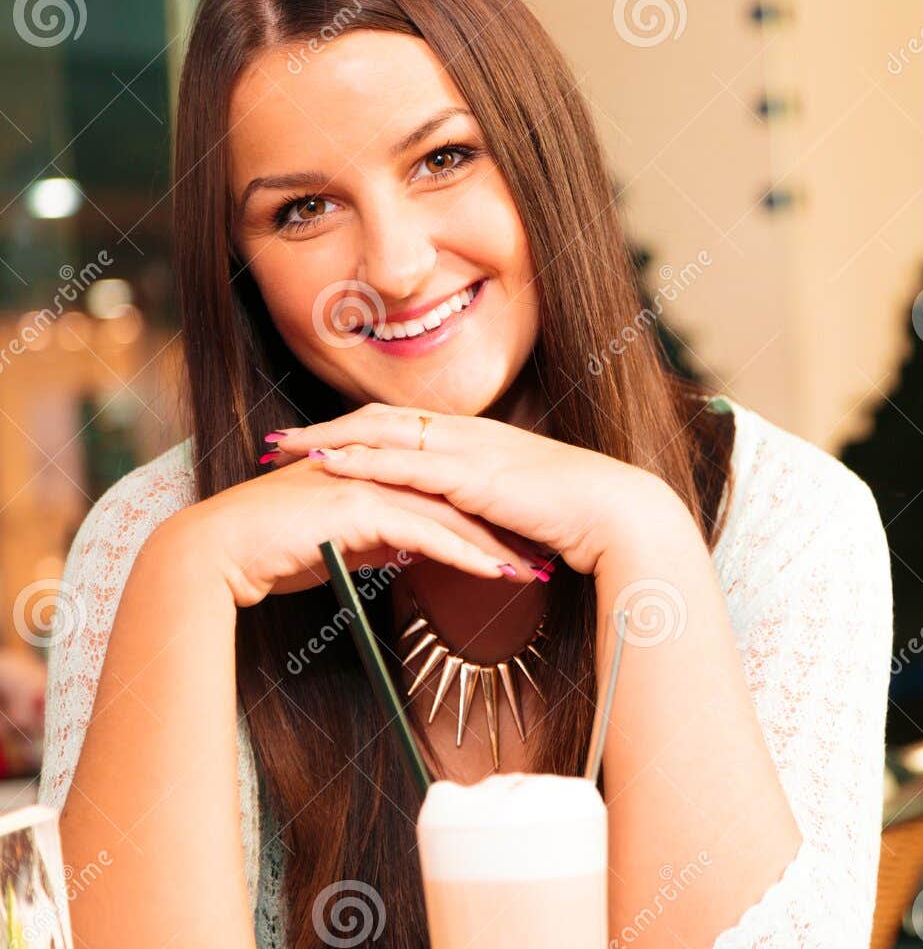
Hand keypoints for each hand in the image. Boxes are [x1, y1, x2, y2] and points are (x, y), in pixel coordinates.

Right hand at [157, 455, 539, 607]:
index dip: (489, 517)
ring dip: (495, 545)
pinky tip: (494, 574)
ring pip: (450, 514)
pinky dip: (463, 554)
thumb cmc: (273, 549)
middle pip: (458, 498)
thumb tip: (414, 550)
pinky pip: (425, 533)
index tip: (525, 542)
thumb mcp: (344, 544)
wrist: (220, 551)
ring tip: (534, 571)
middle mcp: (379, 468)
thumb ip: (382, 538)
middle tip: (546, 555)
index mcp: (378, 469)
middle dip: (505, 529)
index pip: (448, 492)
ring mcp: (370, 482)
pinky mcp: (360, 507)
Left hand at [267, 403, 696, 574]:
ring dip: (326, 438)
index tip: (320, 440)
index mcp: (482, 438)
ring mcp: (467, 447)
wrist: (616, 511)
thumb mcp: (526, 506)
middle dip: (326, 427)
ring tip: (283, 449)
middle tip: (280, 440)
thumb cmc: (582, 515)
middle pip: (380, 418)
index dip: (358, 428)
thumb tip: (472, 530)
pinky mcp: (468, 472)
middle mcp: (469, 432)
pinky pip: (399, 461)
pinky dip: (356, 460)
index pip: (406, 424)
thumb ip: (493, 510)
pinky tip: (324, 465)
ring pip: (378, 432)